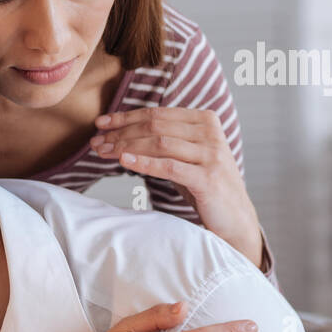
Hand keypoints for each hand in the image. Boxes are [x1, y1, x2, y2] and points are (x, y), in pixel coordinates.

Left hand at [91, 107, 263, 267]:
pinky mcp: (208, 178)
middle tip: (97, 141)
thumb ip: (164, 140)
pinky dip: (144, 162)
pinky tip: (124, 161)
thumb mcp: (185, 156)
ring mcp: (211, 154)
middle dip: (121, 132)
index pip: (158, 113)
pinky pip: (170, 166)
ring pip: (160, 142)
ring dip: (127, 146)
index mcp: (205, 120)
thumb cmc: (205, 185)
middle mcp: (210, 133)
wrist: (235, 218)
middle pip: (155, 126)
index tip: (101, 123)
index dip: (126, 117)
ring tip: (104, 151)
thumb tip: (120, 133)